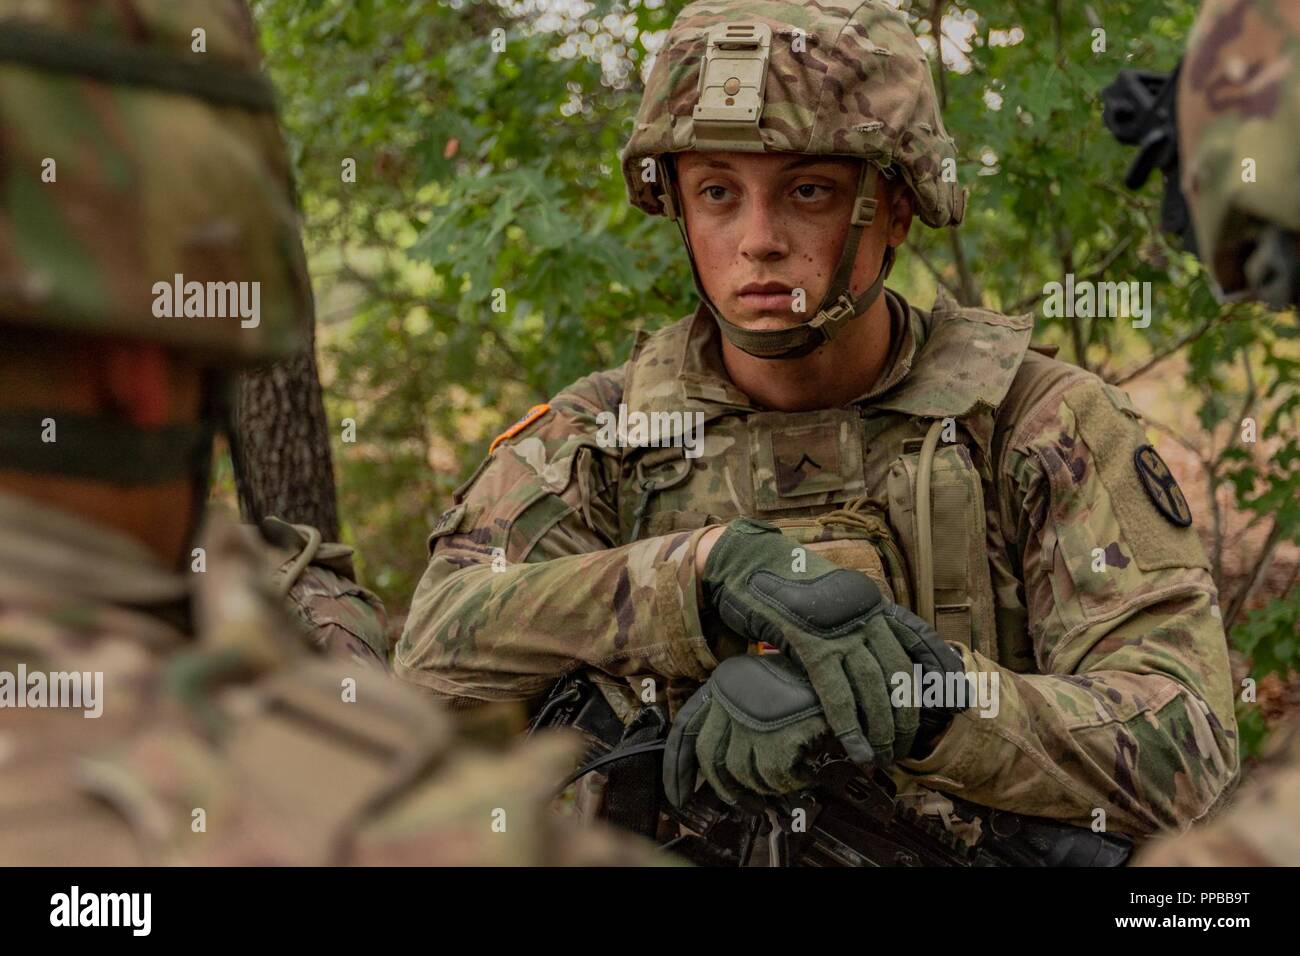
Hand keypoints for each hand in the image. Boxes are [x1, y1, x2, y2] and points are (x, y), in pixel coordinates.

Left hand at [663, 653, 831, 807]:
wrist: (840, 670)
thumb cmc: (806, 680)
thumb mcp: (763, 686)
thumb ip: (740, 715)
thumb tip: (727, 769)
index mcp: (723, 684)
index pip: (686, 730)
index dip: (678, 767)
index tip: (678, 794)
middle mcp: (730, 699)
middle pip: (711, 759)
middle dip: (726, 791)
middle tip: (745, 807)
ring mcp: (751, 719)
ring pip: (743, 773)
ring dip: (766, 786)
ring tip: (787, 782)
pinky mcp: (777, 737)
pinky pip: (775, 776)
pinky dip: (791, 781)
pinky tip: (805, 773)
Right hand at [700, 517, 965, 768]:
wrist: (747, 563)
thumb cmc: (783, 582)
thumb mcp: (830, 595)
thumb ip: (853, 618)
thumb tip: (867, 650)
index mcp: (872, 601)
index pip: (920, 638)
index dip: (943, 671)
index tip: (960, 700)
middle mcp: (865, 614)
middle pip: (901, 674)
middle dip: (908, 717)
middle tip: (905, 746)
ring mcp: (841, 629)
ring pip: (876, 689)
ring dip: (883, 729)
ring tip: (885, 756)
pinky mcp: (812, 644)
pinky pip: (838, 694)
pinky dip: (851, 727)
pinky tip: (858, 750)